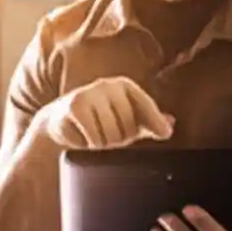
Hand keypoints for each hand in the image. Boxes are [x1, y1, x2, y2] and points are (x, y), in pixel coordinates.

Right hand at [37, 76, 173, 149]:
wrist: (60, 121)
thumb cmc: (99, 120)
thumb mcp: (126, 120)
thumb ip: (148, 121)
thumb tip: (171, 124)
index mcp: (124, 85)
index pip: (145, 105)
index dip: (155, 122)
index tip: (165, 134)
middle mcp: (108, 85)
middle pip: (129, 125)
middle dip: (121, 139)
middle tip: (111, 138)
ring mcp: (90, 94)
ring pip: (111, 134)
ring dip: (106, 144)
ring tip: (97, 138)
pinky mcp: (75, 106)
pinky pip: (95, 138)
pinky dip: (93, 144)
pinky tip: (86, 139)